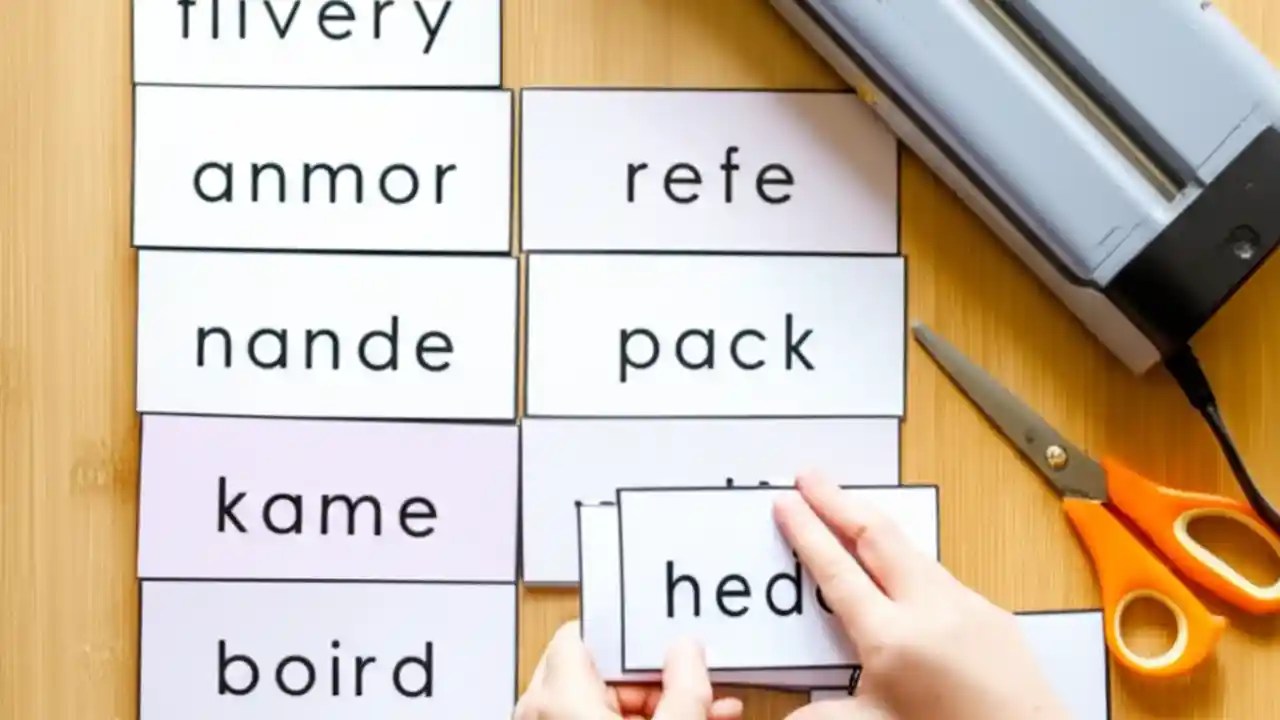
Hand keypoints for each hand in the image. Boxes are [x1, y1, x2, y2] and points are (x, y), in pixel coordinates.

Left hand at [514, 621, 743, 719]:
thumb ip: (686, 687)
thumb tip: (687, 650)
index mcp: (556, 697)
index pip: (582, 631)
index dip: (627, 632)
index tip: (663, 637)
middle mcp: (541, 713)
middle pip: (600, 670)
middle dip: (655, 677)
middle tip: (694, 681)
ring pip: (602, 702)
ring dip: (655, 703)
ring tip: (706, 709)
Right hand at [774, 474, 1070, 719]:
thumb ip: (826, 714)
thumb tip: (792, 714)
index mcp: (891, 639)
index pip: (836, 571)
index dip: (807, 532)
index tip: (787, 503)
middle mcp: (928, 609)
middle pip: (875, 536)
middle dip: (837, 501)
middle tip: (809, 476)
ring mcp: (964, 604)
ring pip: (910, 550)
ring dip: (874, 526)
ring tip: (848, 510)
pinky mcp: (990, 612)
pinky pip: (939, 575)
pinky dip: (909, 560)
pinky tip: (900, 566)